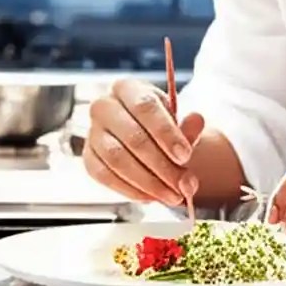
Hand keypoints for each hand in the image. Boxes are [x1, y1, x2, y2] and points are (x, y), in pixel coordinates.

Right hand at [83, 79, 205, 206]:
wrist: (144, 138)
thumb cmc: (159, 127)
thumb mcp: (177, 122)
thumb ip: (188, 125)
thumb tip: (197, 120)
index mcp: (127, 88)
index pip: (144, 107)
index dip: (166, 133)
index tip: (185, 156)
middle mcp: (104, 106)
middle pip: (132, 137)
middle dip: (161, 165)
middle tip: (183, 184)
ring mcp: (92, 133)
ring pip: (118, 160)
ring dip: (148, 182)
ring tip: (172, 195)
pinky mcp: (88, 158)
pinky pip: (106, 177)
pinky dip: (131, 190)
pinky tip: (151, 197)